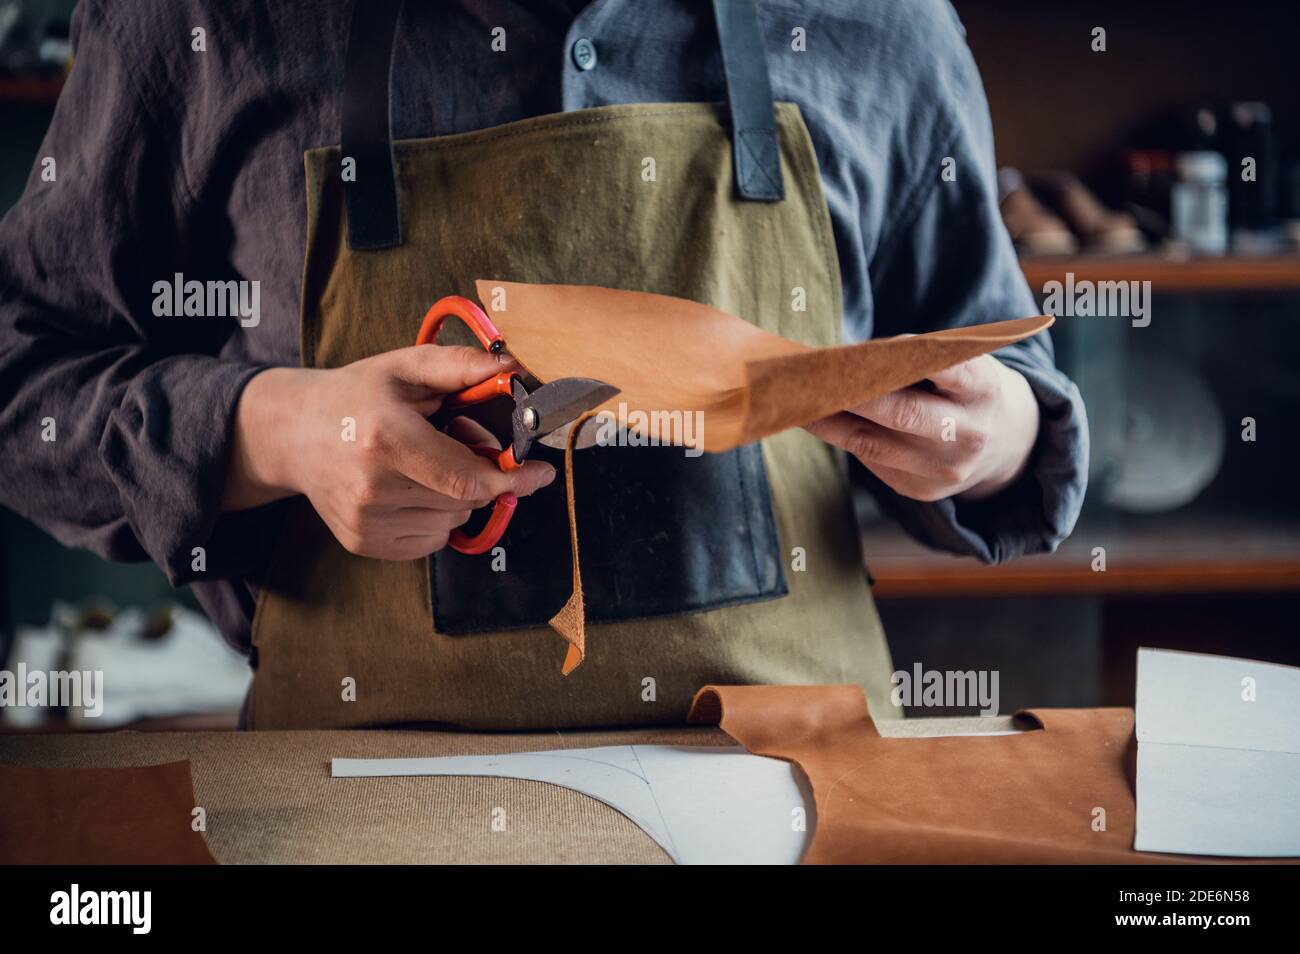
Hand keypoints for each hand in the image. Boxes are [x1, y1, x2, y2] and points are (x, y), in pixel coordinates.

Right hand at [223, 345, 555, 558]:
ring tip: (422, 462)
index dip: (513, 480)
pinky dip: (434, 515)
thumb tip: (513, 369)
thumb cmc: (356, 396)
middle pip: (465, 500)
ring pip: (451, 521)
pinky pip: (430, 539)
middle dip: (477, 474)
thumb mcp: (406, 367)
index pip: (469, 479)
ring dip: (455, 495)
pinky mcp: (363, 542)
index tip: (540, 473)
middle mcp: (373, 488)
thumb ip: (461, 367)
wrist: (294, 433)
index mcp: (387, 440)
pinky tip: (409, 487)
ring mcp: (366, 521)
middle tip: (452, 443)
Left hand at [806, 354, 1038, 502]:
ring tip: (796, 398)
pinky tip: (816, 419)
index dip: (909, 358)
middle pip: (900, 412)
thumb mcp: (965, 366)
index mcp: (986, 391)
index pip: (952, 370)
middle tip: (809, 374)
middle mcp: (968, 434)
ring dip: (829, 419)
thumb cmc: (967, 391)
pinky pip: (871, 462)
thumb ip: (922, 360)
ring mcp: (944, 469)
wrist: (1006, 446)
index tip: (866, 348)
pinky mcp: (921, 490)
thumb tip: (850, 353)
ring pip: (873, 443)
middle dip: (851, 392)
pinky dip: (841, 436)